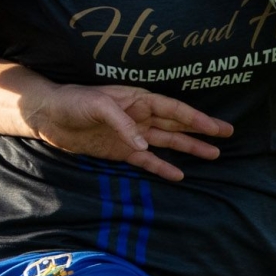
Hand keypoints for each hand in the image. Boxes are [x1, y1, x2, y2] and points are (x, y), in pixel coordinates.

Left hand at [24, 84, 233, 182]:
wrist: (48, 115)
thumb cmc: (73, 101)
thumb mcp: (97, 105)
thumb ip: (123, 123)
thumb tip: (145, 144)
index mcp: (138, 100)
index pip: (174, 110)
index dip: (198, 118)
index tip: (218, 127)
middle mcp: (140, 116)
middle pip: (177, 125)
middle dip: (202, 130)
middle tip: (226, 136)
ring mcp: (132, 135)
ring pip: (167, 143)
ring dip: (189, 148)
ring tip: (212, 154)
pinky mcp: (120, 151)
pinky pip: (146, 160)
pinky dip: (162, 167)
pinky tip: (178, 175)